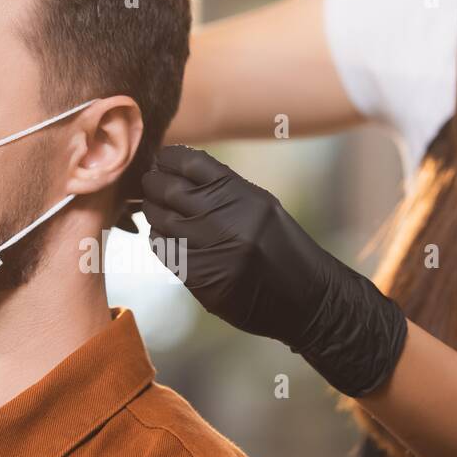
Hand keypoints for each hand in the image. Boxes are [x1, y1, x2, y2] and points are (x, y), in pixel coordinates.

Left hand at [141, 145, 407, 396]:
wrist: (307, 298)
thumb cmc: (283, 248)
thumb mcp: (260, 207)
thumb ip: (223, 190)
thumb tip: (177, 173)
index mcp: (242, 194)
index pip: (192, 163)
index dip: (169, 158)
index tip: (161, 160)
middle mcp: (226, 219)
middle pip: (169, 190)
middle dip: (153, 184)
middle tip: (148, 183)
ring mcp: (212, 250)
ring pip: (161, 222)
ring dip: (152, 213)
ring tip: (153, 209)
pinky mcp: (202, 279)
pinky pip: (166, 253)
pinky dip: (160, 241)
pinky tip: (165, 237)